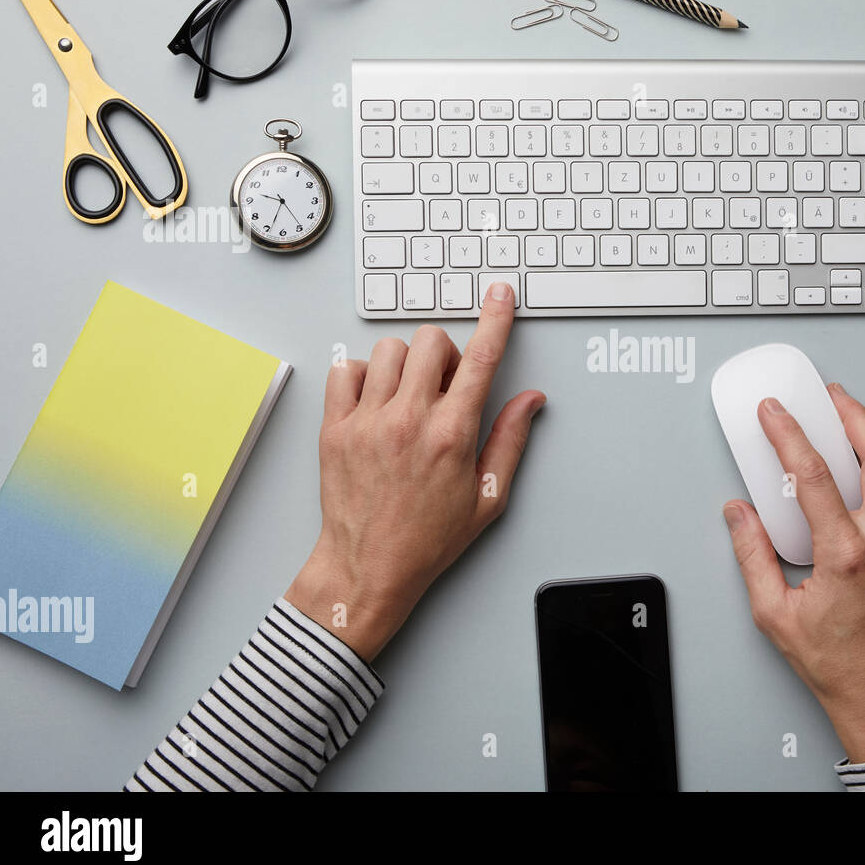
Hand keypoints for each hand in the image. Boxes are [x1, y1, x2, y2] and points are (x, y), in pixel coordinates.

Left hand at [285, 283, 544, 660]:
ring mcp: (367, 422)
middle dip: (446, 352)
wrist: (367, 568)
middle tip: (445, 383)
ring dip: (406, 363)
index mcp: (451, 436)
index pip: (481, 360)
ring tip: (409, 396)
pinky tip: (376, 401)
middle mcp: (408, 421)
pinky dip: (362, 375)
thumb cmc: (426, 539)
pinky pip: (345, 369)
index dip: (496, 320)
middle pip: (431, 341)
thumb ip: (510, 440)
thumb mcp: (487, 496)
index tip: (500, 296)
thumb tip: (530, 401)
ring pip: (389, 350)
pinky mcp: (334, 428)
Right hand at [722, 384, 864, 761]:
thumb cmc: (835, 662)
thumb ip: (752, 556)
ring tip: (864, 429)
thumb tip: (739, 515)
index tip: (775, 413)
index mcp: (846, 555)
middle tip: (830, 399)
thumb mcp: (773, 614)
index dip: (789, 434)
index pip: (815, 474)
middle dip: (851, 416)